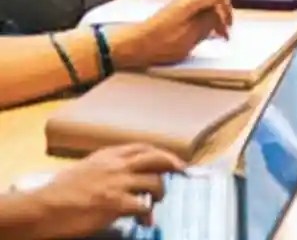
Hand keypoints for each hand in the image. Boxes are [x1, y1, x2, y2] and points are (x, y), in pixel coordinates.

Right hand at [25, 144, 183, 236]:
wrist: (42, 209)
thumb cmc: (58, 192)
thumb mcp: (83, 169)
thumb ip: (105, 168)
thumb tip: (122, 176)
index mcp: (107, 155)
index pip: (143, 147)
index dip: (161, 153)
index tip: (171, 160)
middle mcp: (116, 165)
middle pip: (157, 159)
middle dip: (173, 165)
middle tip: (181, 173)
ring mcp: (118, 184)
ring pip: (155, 182)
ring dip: (160, 192)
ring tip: (155, 201)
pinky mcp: (116, 203)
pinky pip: (144, 206)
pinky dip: (147, 213)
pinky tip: (145, 220)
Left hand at [111, 0, 232, 69]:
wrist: (134, 46)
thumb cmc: (160, 43)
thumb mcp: (190, 36)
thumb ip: (208, 23)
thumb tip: (220, 16)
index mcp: (190, 2)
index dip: (227, 9)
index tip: (227, 26)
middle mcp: (186, 0)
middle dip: (223, 11)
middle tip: (226, 29)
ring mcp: (180, 6)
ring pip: (207, 3)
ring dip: (215, 16)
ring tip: (217, 34)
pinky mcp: (176, 13)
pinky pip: (198, 10)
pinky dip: (206, 19)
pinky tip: (205, 33)